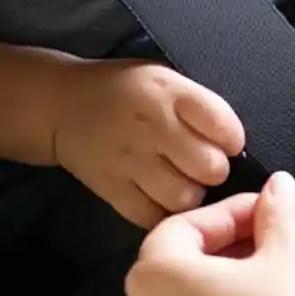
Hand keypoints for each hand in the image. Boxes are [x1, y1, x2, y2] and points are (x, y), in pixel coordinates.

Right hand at [52, 61, 245, 228]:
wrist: (61, 104)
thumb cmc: (125, 91)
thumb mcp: (164, 79)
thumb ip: (198, 106)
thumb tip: (233, 144)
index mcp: (169, 92)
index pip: (224, 127)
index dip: (232, 140)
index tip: (224, 143)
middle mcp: (151, 126)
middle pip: (211, 168)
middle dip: (213, 170)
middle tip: (201, 165)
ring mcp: (129, 160)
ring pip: (185, 197)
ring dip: (191, 194)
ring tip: (181, 182)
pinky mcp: (111, 187)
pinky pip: (152, 216)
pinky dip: (162, 212)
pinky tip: (159, 197)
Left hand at [124, 173, 294, 295]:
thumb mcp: (291, 255)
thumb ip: (277, 213)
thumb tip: (277, 187)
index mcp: (156, 280)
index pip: (183, 227)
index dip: (232, 212)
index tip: (272, 211)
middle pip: (187, 273)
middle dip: (242, 253)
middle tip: (292, 246)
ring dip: (238, 294)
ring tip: (294, 289)